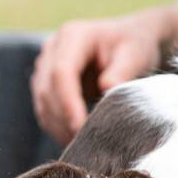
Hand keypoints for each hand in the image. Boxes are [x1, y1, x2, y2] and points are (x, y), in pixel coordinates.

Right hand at [31, 9, 169, 144]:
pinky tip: (72, 135)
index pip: (61, 72)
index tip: (80, 126)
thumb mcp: (136, 54)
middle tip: (84, 141)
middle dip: (62, 118)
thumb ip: (122, 71)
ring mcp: (45, 65)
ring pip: (41, 100)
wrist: (128, 40)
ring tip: (81, 142)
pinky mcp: (44, 81)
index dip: (67, 102)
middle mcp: (52, 48)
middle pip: (46, 88)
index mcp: (73, 36)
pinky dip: (55, 124)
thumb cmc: (134, 44)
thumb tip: (107, 90)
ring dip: (57, 124)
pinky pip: (43, 107)